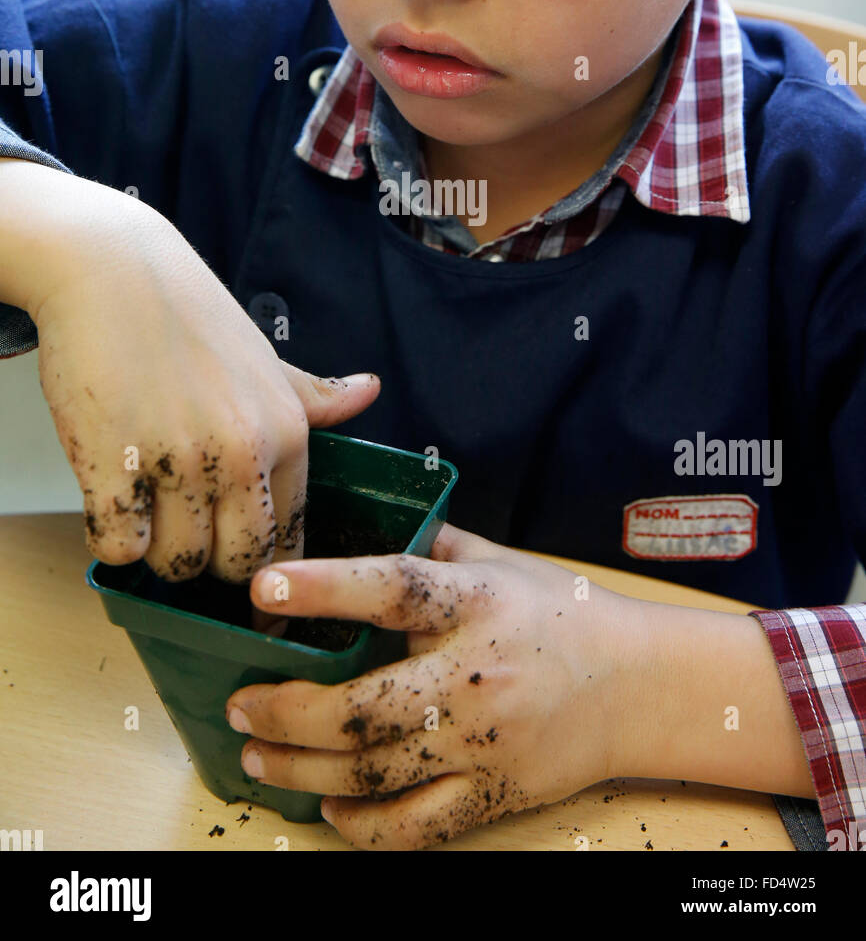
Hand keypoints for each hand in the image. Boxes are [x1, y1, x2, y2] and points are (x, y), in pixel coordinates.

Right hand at [30, 184, 380, 585]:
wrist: (112, 270)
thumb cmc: (188, 314)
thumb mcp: (264, 357)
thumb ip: (314, 394)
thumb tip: (370, 389)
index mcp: (287, 433)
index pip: (288, 540)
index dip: (256, 554)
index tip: (228, 548)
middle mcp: (242, 452)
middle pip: (237, 566)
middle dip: (207, 560)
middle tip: (180, 523)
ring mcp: (179, 461)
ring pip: (177, 563)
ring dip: (155, 549)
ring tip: (143, 504)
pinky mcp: (113, 464)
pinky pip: (119, 548)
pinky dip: (110, 536)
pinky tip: (110, 499)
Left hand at [225, 523, 640, 849]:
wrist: (636, 685)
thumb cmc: (560, 613)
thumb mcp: (500, 560)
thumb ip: (433, 544)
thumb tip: (365, 516)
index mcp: (477, 603)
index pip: (392, 589)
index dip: (324, 589)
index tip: (264, 587)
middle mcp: (476, 675)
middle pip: (362, 706)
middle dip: (285, 710)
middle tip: (241, 704)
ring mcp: (483, 742)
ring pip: (374, 771)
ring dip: (300, 768)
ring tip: (257, 755)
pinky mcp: (492, 793)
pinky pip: (414, 826)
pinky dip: (360, 824)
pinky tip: (325, 805)